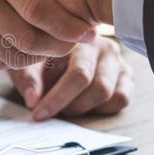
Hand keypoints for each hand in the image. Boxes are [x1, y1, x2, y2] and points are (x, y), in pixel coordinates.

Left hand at [9, 35, 132, 119]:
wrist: (50, 48)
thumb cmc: (39, 57)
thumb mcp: (27, 64)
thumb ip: (29, 80)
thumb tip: (33, 101)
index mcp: (82, 39)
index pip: (78, 75)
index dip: (58, 99)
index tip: (38, 114)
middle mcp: (106, 48)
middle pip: (99, 88)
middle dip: (72, 106)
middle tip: (51, 110)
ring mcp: (119, 62)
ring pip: (110, 95)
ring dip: (84, 108)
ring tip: (64, 104)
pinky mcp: (126, 76)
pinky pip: (121, 99)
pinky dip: (101, 108)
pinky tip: (83, 103)